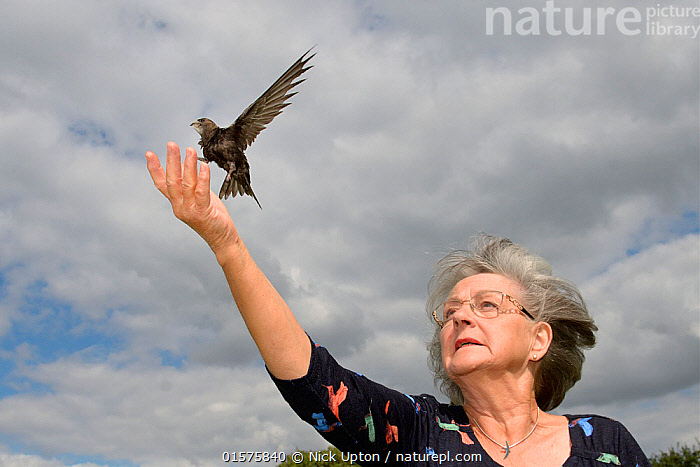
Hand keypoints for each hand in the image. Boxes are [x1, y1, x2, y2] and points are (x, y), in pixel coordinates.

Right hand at [146, 142, 239, 256]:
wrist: (222, 238)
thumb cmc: (211, 217)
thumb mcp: (198, 197)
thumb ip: (189, 183)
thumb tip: (183, 164)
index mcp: (176, 202)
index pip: (161, 184)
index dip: (154, 169)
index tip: (149, 154)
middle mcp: (179, 206)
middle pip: (172, 181)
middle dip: (170, 161)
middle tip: (171, 144)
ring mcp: (190, 210)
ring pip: (185, 184)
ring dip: (188, 165)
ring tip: (190, 150)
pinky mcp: (203, 212)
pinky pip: (201, 192)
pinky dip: (203, 178)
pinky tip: (204, 166)